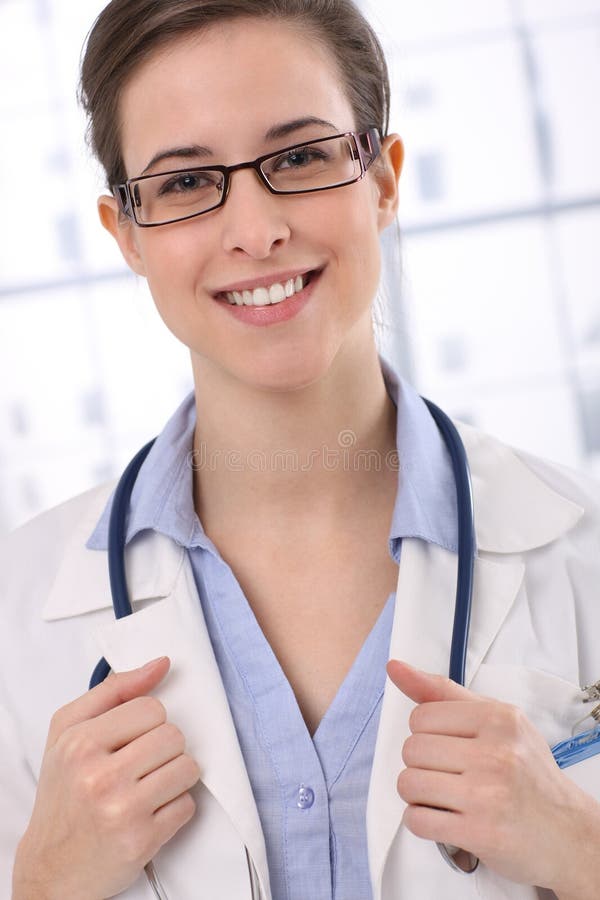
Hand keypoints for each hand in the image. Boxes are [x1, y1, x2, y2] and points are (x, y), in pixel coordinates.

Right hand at [12, 657, 200, 899]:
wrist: (51, 867)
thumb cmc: (64, 792)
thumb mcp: (68, 732)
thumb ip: (114, 690)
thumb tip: (161, 664)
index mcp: (80, 743)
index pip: (151, 708)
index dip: (148, 723)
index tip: (132, 740)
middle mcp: (99, 776)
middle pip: (173, 735)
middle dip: (164, 749)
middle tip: (141, 766)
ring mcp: (122, 811)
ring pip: (188, 768)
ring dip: (175, 777)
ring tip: (149, 787)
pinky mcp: (142, 841)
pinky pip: (188, 805)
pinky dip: (175, 808)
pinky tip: (150, 813)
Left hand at [386, 659, 599, 894]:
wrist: (569, 834)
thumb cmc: (528, 773)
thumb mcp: (497, 721)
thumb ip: (443, 693)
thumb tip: (396, 669)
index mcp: (498, 718)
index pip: (421, 716)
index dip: (426, 735)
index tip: (447, 747)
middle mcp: (495, 753)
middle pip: (412, 750)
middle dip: (421, 766)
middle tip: (448, 775)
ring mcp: (487, 794)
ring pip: (409, 784)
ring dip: (418, 795)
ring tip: (444, 796)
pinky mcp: (480, 833)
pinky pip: (418, 820)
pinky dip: (421, 821)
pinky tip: (444, 818)